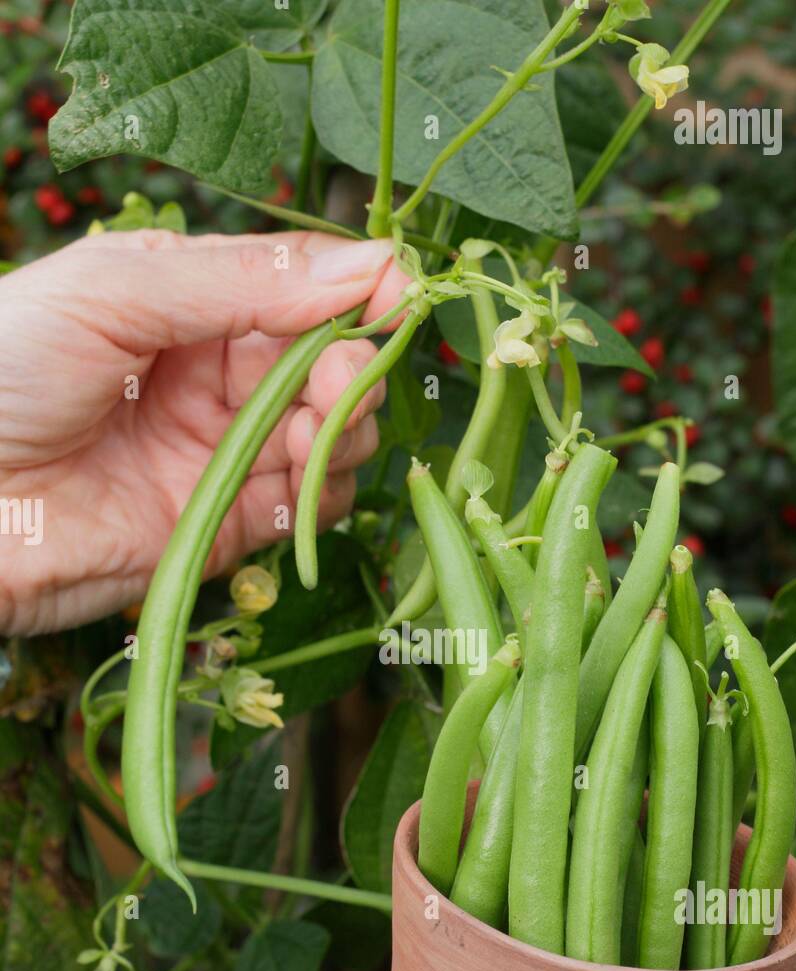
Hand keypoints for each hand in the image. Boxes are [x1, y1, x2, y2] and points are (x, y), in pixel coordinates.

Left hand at [0, 230, 408, 634]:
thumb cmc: (4, 370)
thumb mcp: (114, 292)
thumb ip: (238, 280)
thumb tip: (366, 263)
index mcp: (186, 299)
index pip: (299, 284)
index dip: (358, 288)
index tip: (400, 297)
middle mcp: (215, 375)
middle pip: (330, 362)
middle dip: (353, 365)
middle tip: (340, 380)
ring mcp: (224, 451)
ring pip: (333, 434)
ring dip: (345, 426)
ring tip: (316, 428)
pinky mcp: (227, 525)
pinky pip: (307, 504)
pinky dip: (324, 489)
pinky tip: (303, 476)